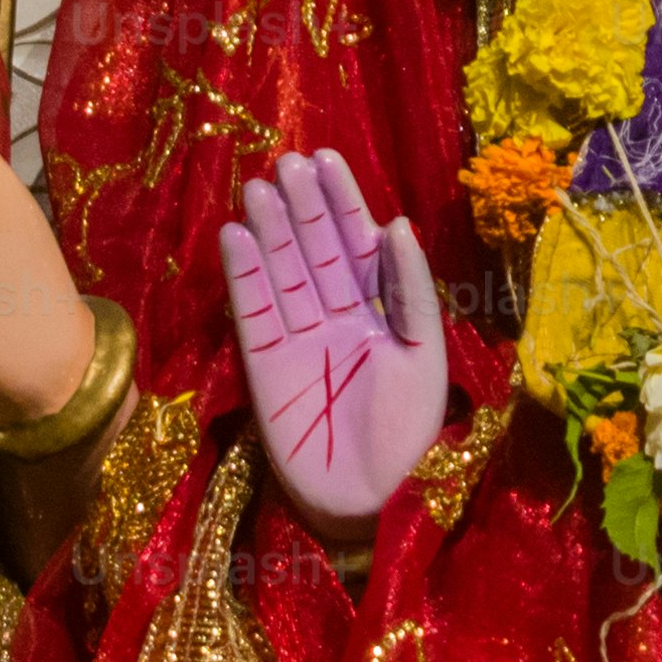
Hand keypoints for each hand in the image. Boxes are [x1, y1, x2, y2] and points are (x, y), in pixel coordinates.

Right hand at [218, 153, 447, 542]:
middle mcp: (337, 319)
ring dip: (269, 231)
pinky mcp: (265, 369)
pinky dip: (243, 277)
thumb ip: (410, 291)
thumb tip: (397, 224)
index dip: (341, 202)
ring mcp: (299, 341)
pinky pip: (253, 314)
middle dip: (302, 207)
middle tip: (285, 162)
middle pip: (314, 251)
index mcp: (381, 313)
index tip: (326, 159)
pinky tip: (235, 238)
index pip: (357, 244)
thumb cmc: (411, 434)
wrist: (375, 502)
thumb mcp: (426, 356)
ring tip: (257, 188)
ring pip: (281, 274)